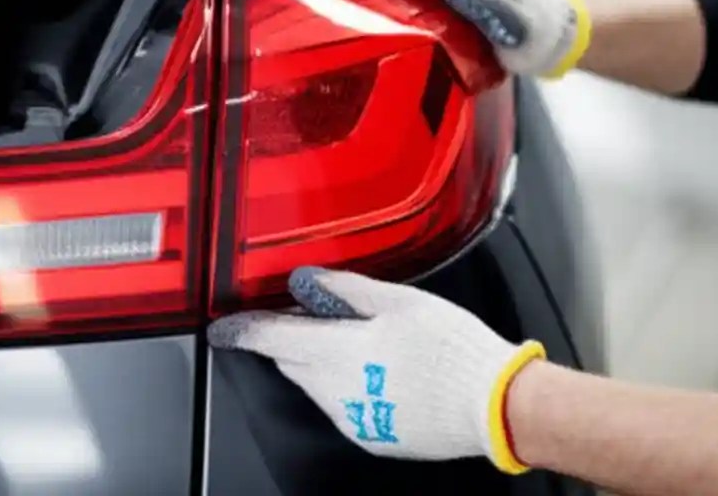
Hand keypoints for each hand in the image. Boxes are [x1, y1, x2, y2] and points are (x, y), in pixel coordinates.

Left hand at [208, 267, 545, 472]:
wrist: (492, 405)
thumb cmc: (451, 349)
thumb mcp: (398, 301)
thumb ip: (345, 290)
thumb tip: (307, 281)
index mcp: (334, 354)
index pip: (270, 339)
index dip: (242, 330)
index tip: (225, 328)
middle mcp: (333, 392)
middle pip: (292, 361)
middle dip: (296, 339)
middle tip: (325, 316)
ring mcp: (351, 419)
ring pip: (316, 385)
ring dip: (325, 363)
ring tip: (369, 343)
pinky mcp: (370, 436)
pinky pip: (344, 407)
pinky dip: (350, 387)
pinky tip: (384, 372)